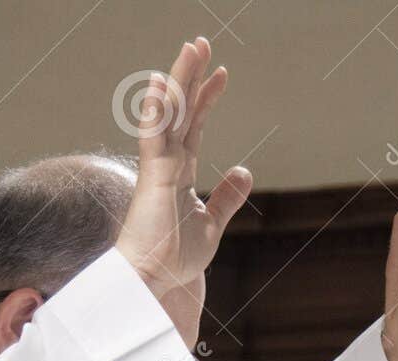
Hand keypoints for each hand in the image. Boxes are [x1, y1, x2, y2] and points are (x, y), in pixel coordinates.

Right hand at [114, 38, 251, 302]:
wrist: (156, 281)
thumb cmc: (176, 258)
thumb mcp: (211, 223)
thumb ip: (227, 197)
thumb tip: (244, 171)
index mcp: (179, 172)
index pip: (194, 125)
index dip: (206, 98)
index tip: (221, 73)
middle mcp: (167, 163)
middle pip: (181, 110)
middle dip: (191, 76)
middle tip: (202, 42)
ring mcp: (158, 168)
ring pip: (169, 114)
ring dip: (180, 80)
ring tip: (192, 47)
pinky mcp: (153, 178)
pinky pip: (154, 136)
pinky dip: (158, 109)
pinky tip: (163, 83)